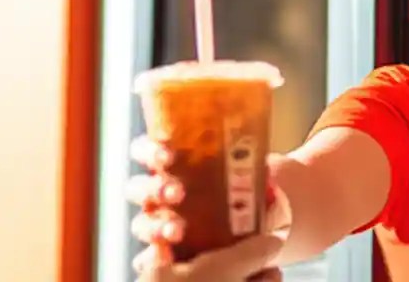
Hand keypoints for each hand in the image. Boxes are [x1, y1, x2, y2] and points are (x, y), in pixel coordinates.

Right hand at [127, 136, 286, 280]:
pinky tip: (165, 256)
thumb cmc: (234, 192)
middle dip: (155, 189)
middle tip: (176, 193)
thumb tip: (268, 169)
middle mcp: (156, 194)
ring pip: (141, 222)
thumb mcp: (239, 178)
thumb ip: (247, 172)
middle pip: (139, 187)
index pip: (146, 151)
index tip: (168, 155)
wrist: (242, 226)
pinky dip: (152, 257)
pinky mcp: (159, 252)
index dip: (151, 150)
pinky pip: (145, 256)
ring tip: (176, 231)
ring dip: (155, 225)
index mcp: (169, 166)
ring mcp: (155, 223)